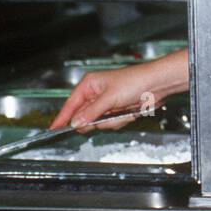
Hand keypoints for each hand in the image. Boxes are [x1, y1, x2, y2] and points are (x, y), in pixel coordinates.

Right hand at [50, 60, 175, 131]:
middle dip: (95, 120)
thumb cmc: (135, 81)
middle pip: (84, 117)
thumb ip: (91, 112)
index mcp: (90, 85)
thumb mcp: (110, 98)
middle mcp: (96, 94)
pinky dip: (120, 121)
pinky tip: (128, 112)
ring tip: (122, 110)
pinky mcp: (117, 111)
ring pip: (99, 123)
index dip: (62, 117)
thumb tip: (75, 122)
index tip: (53, 129)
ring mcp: (106, 104)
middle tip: (105, 115)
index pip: (70, 104)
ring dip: (111, 121)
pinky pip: (111, 123)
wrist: (157, 85)